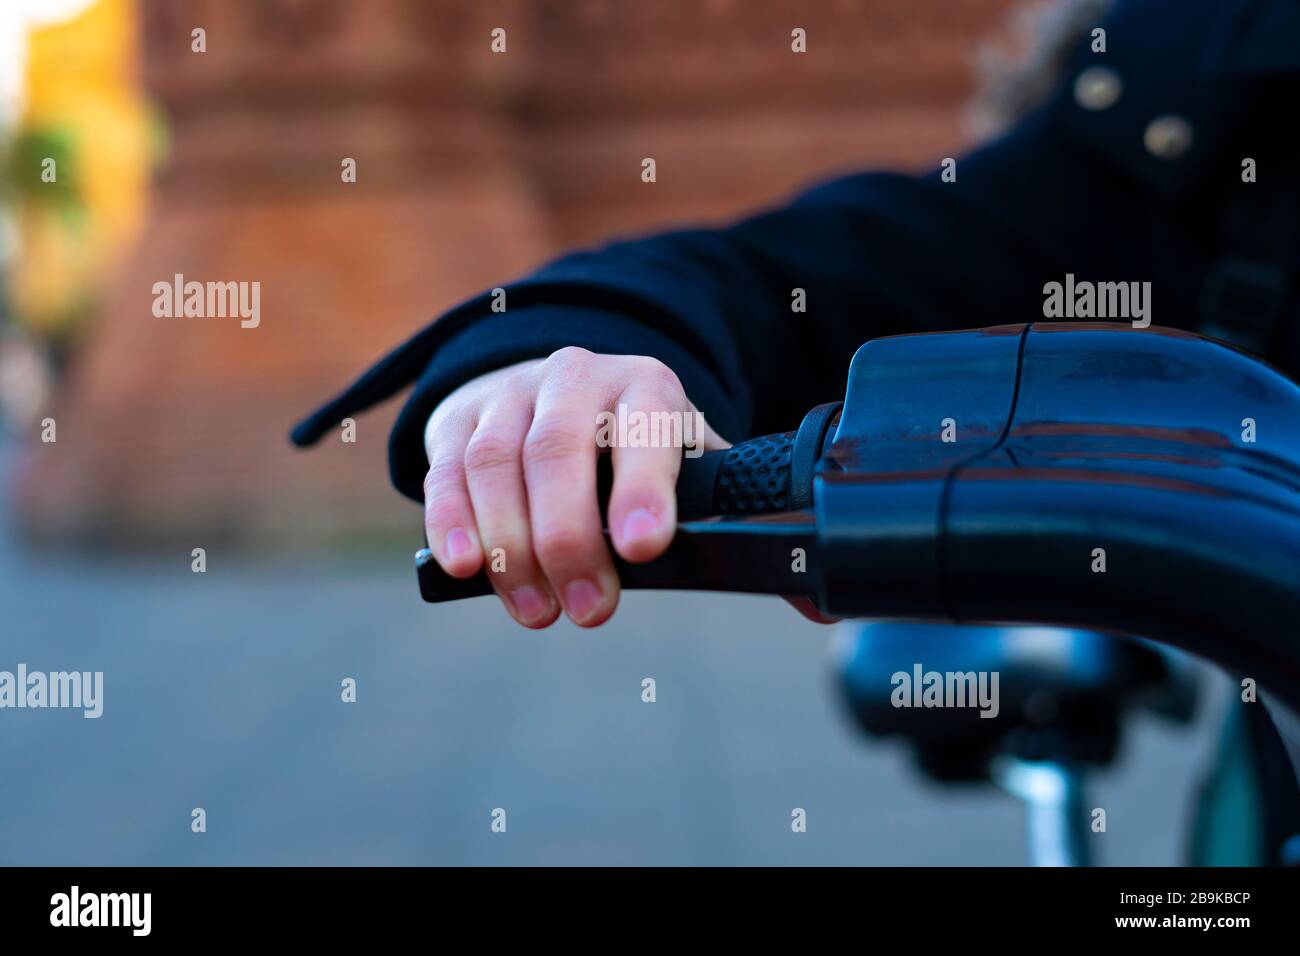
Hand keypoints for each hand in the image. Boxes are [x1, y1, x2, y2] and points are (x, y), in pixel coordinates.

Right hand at [421, 347, 727, 627]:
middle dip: (570, 538)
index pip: (644, 427)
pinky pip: (445, 472)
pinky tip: (465, 568)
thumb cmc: (639, 455)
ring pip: (495, 463)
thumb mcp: (692, 467)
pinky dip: (451, 521)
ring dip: (511, 546)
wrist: (561, 398)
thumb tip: (813, 587)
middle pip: (557, 450)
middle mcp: (575, 376)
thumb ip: (736, 516)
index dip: (642, 487)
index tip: (644, 548)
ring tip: (539, 612)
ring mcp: (510, 393)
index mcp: (646, 385)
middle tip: (590, 609)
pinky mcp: (459, 420)